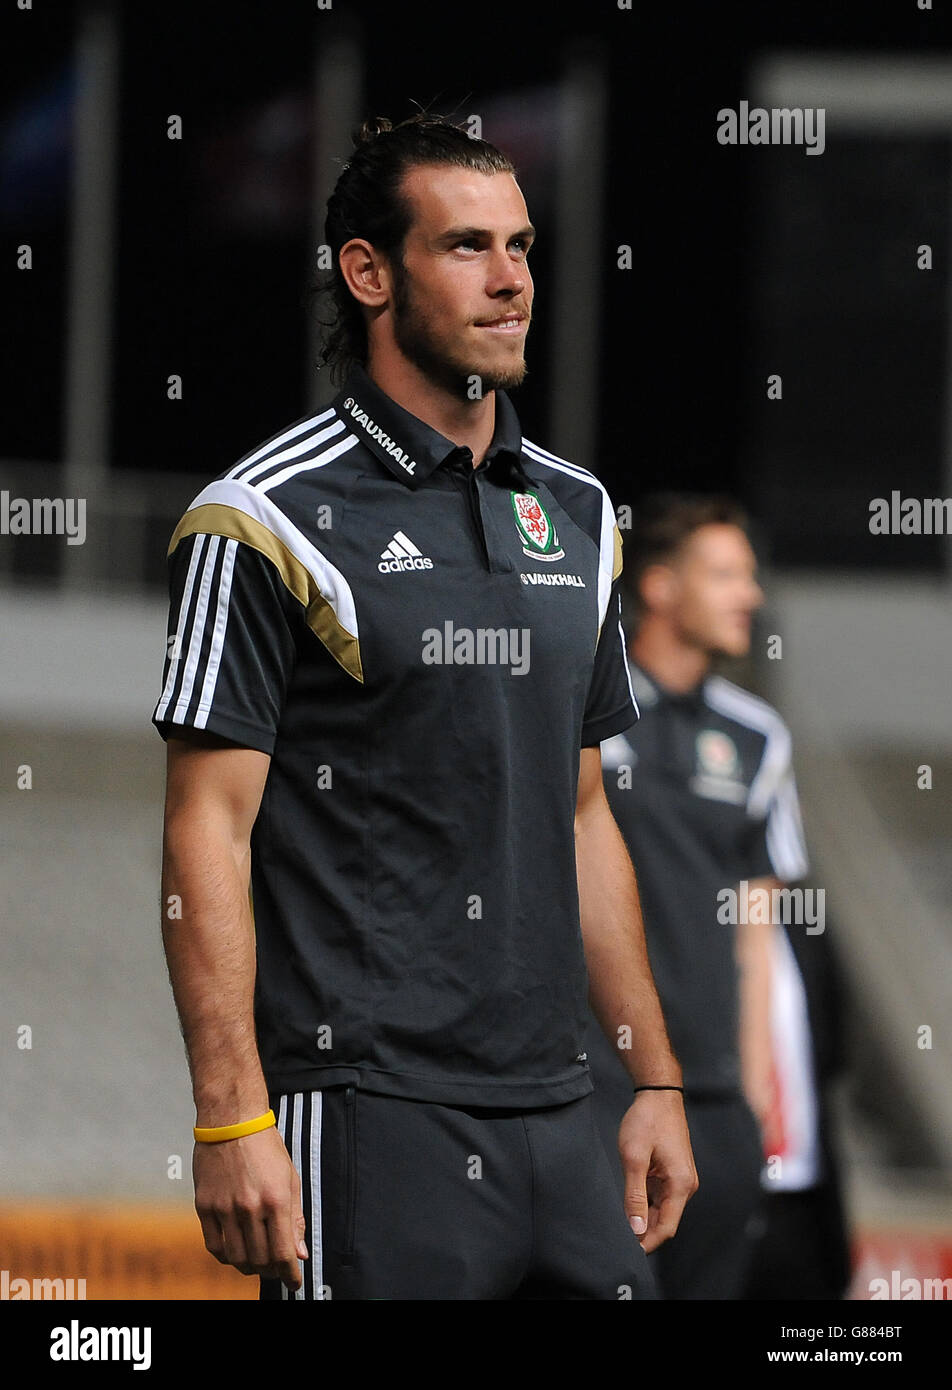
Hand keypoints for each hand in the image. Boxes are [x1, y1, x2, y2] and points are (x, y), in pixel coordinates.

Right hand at [194, 1125, 307, 1290]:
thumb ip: (296, 1218)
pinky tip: (235, 1252)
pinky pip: (214, 1246)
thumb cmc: (265, 1147)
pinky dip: (226, 1257)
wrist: (231, 1121)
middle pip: (260, 1260)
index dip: (290, 1275)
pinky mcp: (205, 1206)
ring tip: (257, 1263)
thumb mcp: (290, 1178)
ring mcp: (224, 1208)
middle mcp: (250, 1207)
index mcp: (276, 1200)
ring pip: (237, 1258)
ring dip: (250, 1267)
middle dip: (272, 1272)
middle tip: (277, 1270)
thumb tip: (300, 1253)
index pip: (283, 1254)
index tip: (294, 1282)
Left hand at [617, 1091, 697, 1253]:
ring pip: (662, 1210)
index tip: (627, 1251)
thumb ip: (634, 1195)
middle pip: (665, 1221)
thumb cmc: (647, 1121)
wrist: (659, 1094)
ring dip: (643, 1218)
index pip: (667, 1227)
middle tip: (617, 1239)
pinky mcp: (672, 1173)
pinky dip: (645, 1203)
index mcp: (681, 1184)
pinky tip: (627, 1205)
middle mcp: (685, 1185)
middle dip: (644, 1232)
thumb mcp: (634, 1157)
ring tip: (619, 1224)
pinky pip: (660, 1196)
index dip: (648, 1242)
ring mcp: (680, 1179)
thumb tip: (636, 1228)